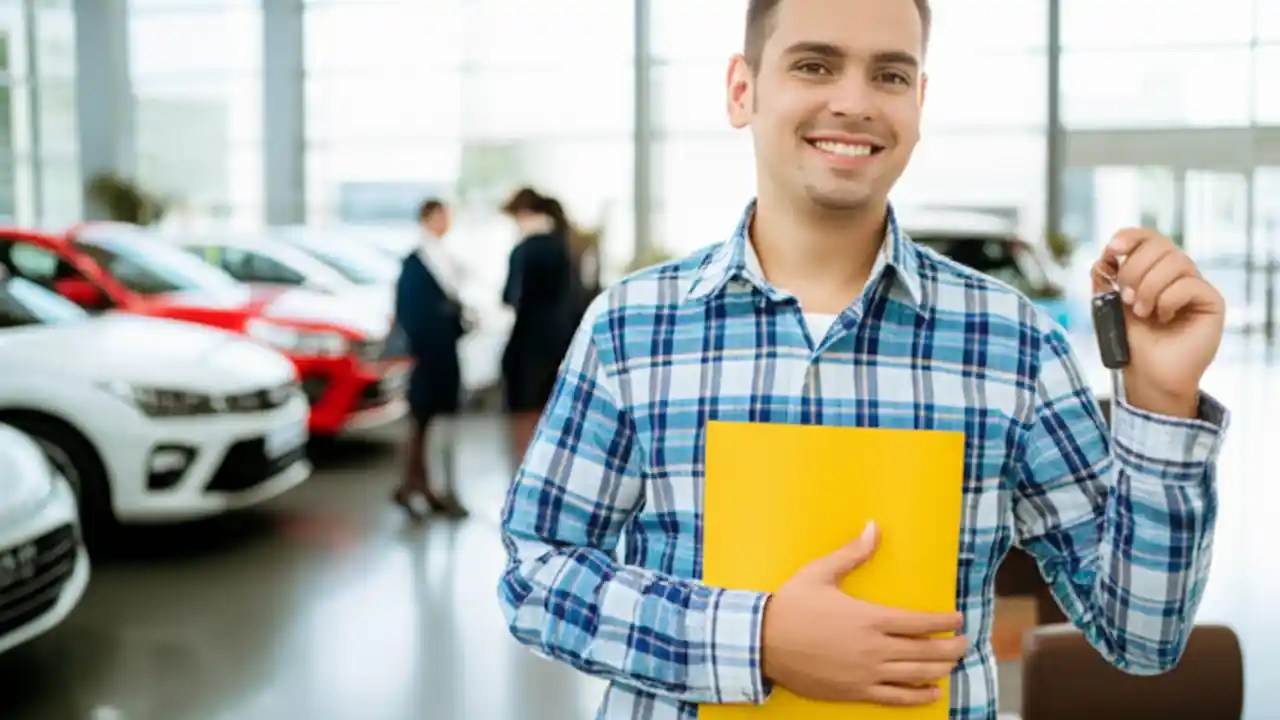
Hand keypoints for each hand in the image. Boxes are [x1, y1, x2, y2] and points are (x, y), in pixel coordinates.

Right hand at [761, 522, 966, 705]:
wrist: (762, 642)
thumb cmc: (791, 605)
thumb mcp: (820, 573)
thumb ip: (852, 554)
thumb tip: (873, 527)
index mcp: (869, 618)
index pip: (920, 622)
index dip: (944, 622)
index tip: (958, 619)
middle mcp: (874, 648)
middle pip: (926, 651)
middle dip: (952, 648)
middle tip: (965, 643)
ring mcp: (866, 673)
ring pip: (915, 675)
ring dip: (940, 670)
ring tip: (953, 664)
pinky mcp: (855, 691)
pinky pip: (895, 697)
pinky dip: (918, 696)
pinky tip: (932, 692)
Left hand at [1093, 229, 1224, 417]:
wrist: (1148, 374)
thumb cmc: (1132, 340)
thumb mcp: (1109, 305)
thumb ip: (1105, 279)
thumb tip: (1104, 257)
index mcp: (1153, 269)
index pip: (1148, 238)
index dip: (1131, 237)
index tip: (1112, 249)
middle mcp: (1177, 273)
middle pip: (1161, 245)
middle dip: (1135, 269)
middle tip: (1126, 297)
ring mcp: (1195, 285)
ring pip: (1176, 261)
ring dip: (1149, 286)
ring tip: (1141, 311)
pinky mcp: (1211, 301)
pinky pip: (1189, 284)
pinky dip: (1168, 299)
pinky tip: (1164, 318)